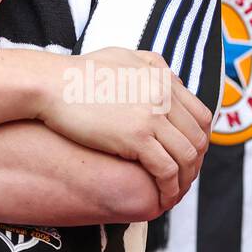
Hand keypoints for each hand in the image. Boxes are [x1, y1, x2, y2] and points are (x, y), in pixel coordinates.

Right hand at [34, 47, 211, 209]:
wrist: (50, 83)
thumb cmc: (76, 73)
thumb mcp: (120, 56)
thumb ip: (148, 65)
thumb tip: (166, 76)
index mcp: (161, 77)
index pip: (201, 114)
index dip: (199, 139)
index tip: (188, 153)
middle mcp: (163, 95)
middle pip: (198, 137)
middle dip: (195, 162)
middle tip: (183, 177)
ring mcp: (152, 115)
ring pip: (187, 156)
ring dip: (185, 178)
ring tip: (174, 190)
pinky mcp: (136, 136)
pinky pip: (166, 169)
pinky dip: (169, 187)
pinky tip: (162, 196)